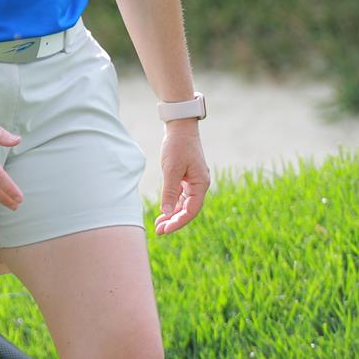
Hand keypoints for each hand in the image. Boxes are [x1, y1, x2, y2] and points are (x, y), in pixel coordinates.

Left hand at [153, 120, 209, 234]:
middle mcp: (199, 185)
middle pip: (188, 210)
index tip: (164, 230)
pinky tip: (163, 211)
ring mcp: (194, 182)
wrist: (181, 127)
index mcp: (200, 184)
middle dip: (174, 221)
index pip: (191, 211)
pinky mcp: (187, 178)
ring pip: (184, 204)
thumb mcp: (171, 169)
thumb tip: (166, 212)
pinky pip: (181, 196)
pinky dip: (172, 204)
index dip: (178, 222)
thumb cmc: (177, 146)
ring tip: (158, 224)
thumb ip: (170, 191)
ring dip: (172, 214)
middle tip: (158, 231)